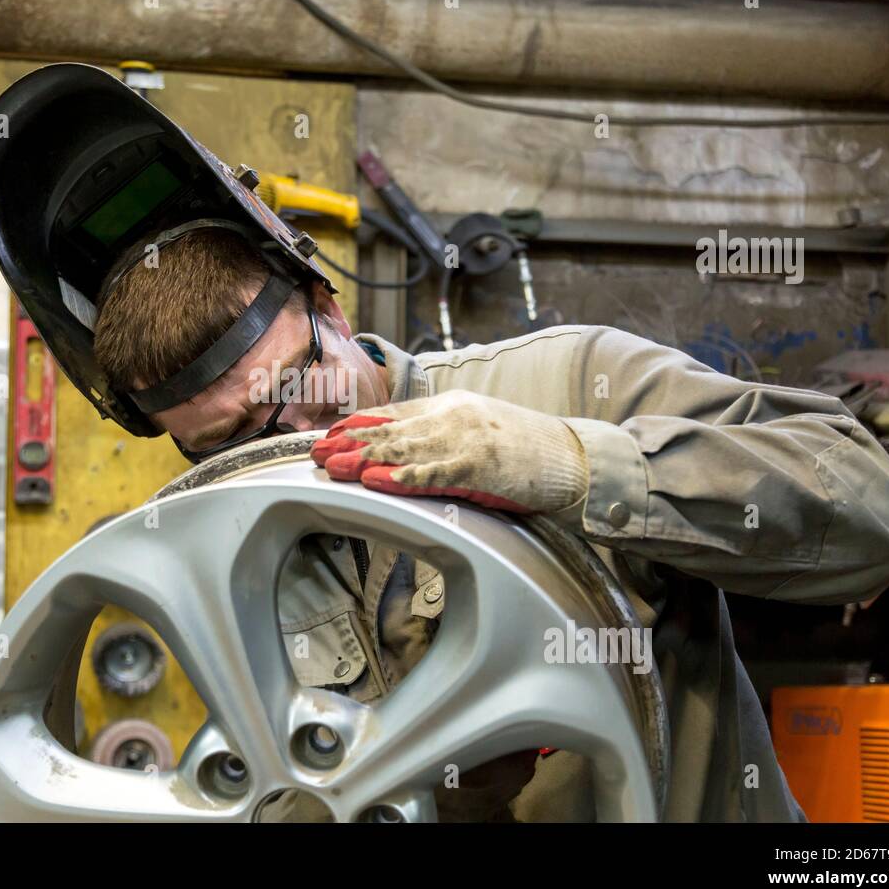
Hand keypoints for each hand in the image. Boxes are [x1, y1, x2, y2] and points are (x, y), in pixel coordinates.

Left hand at [310, 390, 588, 513]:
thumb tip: (404, 450)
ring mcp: (466, 439)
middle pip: (391, 430)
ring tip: (333, 466)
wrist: (573, 455)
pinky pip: (435, 473)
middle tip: (315, 452)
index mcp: (452, 407)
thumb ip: (443, 437)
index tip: (329, 433)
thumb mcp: (479, 432)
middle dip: (350, 442)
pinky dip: (405, 477)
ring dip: (365, 459)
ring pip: (404, 449)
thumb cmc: (527, 450)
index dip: (359, 424)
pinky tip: (380, 481)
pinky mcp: (481, 465)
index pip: (396, 413)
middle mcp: (453, 416)